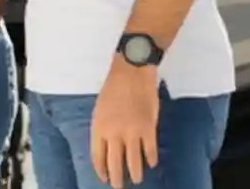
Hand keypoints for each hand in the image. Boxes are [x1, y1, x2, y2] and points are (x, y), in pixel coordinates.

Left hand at [91, 58, 159, 187]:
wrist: (130, 73)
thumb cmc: (113, 89)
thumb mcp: (100, 109)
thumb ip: (103, 128)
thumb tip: (107, 145)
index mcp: (99, 127)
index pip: (97, 156)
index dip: (101, 169)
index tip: (104, 177)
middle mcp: (113, 133)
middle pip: (114, 163)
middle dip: (116, 178)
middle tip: (118, 187)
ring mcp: (131, 132)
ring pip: (133, 161)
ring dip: (135, 173)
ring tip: (137, 180)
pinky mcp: (148, 128)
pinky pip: (150, 150)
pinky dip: (151, 159)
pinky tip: (151, 164)